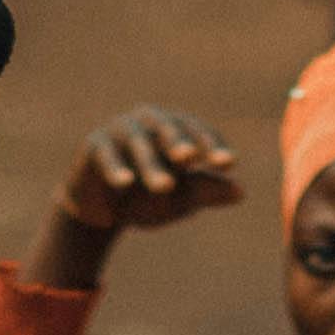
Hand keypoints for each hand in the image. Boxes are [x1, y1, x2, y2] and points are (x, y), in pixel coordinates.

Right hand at [35, 109, 240, 288]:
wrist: (103, 212)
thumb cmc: (148, 198)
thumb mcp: (179, 199)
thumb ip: (206, 192)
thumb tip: (241, 192)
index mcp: (177, 130)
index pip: (199, 132)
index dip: (213, 145)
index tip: (229, 163)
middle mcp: (149, 122)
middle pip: (168, 128)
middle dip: (180, 142)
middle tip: (190, 157)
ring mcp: (120, 130)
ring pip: (138, 144)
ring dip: (151, 165)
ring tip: (165, 187)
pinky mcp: (94, 145)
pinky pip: (106, 154)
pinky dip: (115, 168)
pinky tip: (125, 182)